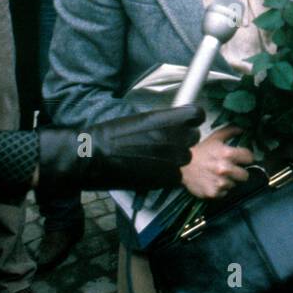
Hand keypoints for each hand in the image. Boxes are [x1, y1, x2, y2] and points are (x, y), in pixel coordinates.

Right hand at [37, 105, 206, 191]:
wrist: (94, 157)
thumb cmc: (110, 135)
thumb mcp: (140, 119)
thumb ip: (162, 121)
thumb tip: (174, 123)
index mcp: (167, 119)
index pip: (198, 115)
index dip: (192, 119)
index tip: (186, 122)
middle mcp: (174, 137)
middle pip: (193, 137)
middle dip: (182, 140)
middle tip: (166, 143)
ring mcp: (172, 159)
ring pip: (186, 157)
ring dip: (176, 158)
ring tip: (156, 158)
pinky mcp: (165, 178)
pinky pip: (176, 175)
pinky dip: (168, 175)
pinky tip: (152, 171)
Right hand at [181, 125, 253, 199]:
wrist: (180, 165)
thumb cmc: (200, 151)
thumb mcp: (215, 138)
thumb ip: (230, 131)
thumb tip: (243, 129)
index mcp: (228, 153)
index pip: (249, 158)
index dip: (246, 158)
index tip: (242, 160)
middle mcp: (225, 168)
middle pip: (245, 175)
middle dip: (239, 172)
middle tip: (230, 170)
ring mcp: (219, 182)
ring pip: (234, 185)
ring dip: (228, 181)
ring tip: (218, 176)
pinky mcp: (213, 193)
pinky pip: (224, 193)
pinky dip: (220, 190)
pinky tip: (212, 182)